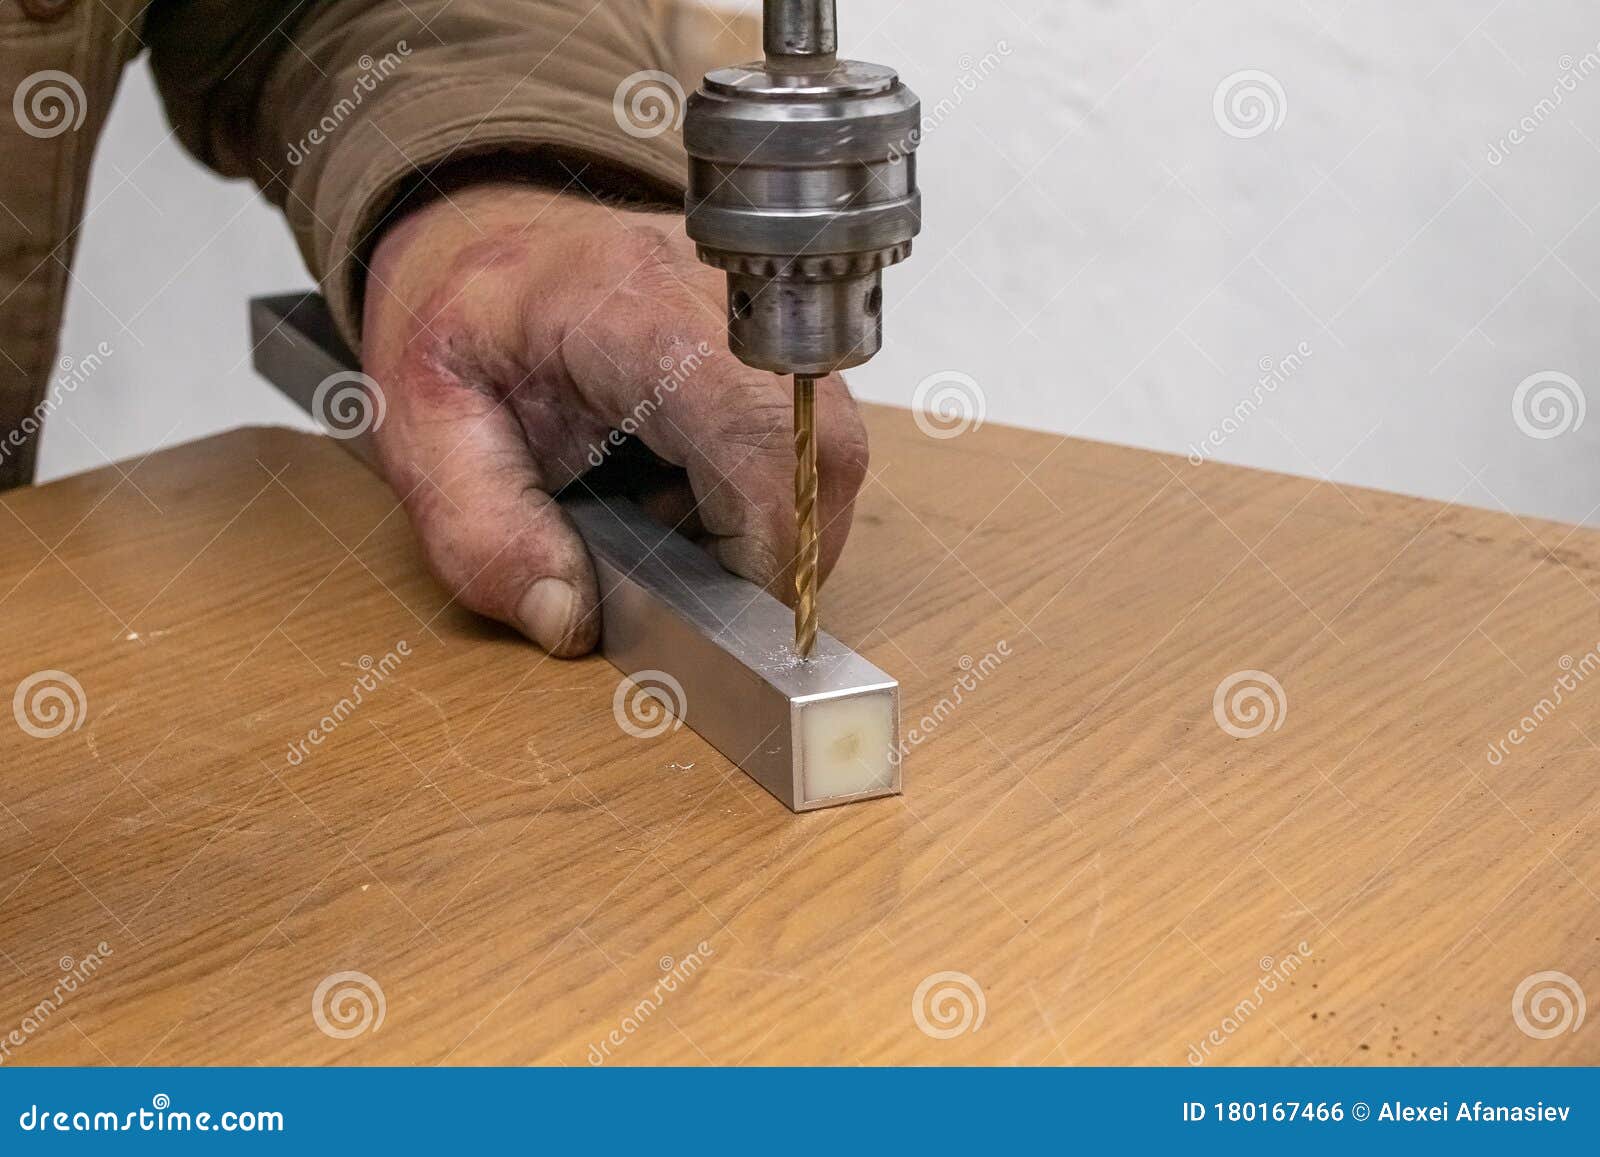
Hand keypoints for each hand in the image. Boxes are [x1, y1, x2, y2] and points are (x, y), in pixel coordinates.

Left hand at [360, 183, 869, 655]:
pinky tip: (692, 487)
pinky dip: (766, 494)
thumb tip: (570, 619)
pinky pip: (816, 442)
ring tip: (669, 518)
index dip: (761, 543)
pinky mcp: (784, 340)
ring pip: (830, 452)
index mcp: (633, 307)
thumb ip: (484, 536)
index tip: (716, 612)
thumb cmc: (460, 331)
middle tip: (685, 577)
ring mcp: (768, 313)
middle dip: (771, 548)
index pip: (761, 432)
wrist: (486, 243)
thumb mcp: (426, 440)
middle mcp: (726, 296)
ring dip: (766, 522)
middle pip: (823, 450)